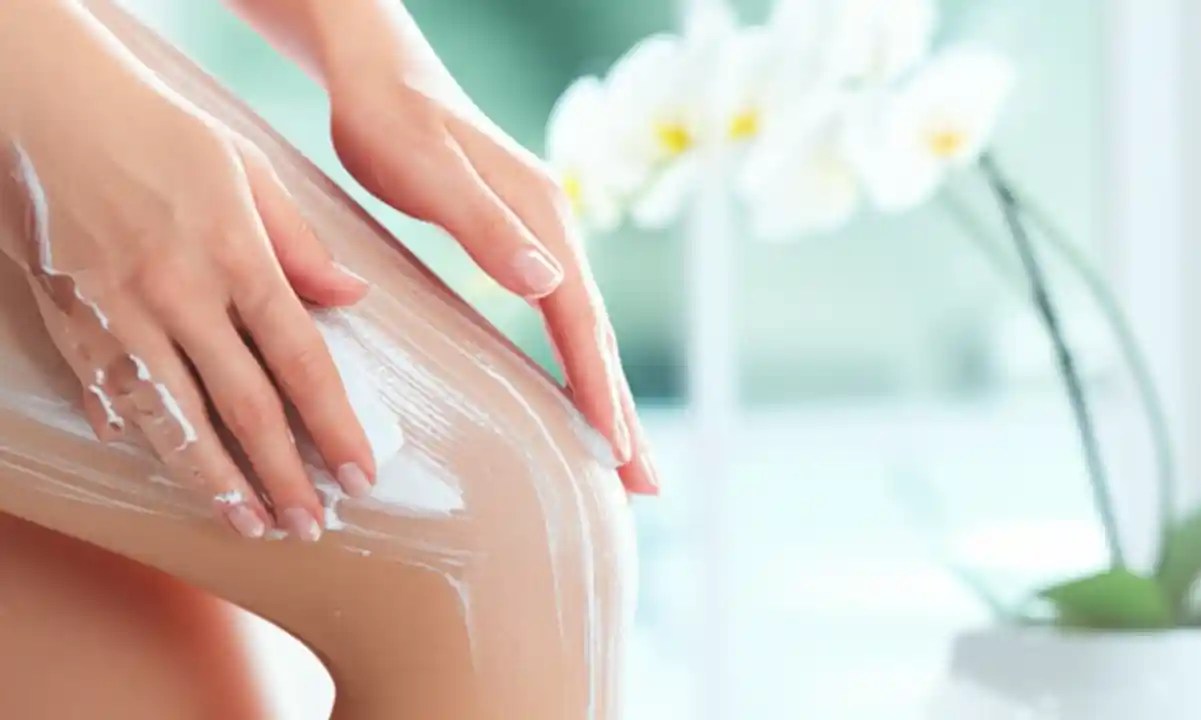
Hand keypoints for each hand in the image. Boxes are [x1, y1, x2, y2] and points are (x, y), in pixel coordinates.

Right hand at [0, 4, 375, 538]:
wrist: (43, 104)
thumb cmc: (158, 130)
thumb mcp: (248, 171)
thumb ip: (302, 244)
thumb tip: (354, 299)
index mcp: (238, 256)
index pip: (302, 361)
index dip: (334, 426)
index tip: (361, 478)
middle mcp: (181, 295)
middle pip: (246, 407)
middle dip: (284, 477)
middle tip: (311, 528)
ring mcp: (120, 314)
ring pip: (177, 420)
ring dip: (217, 482)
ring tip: (250, 525)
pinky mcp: (71, 321)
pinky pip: (109, 396)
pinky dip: (139, 438)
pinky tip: (169, 474)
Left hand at [327, 70, 659, 493]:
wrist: (381, 71)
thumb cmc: (392, 119)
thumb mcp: (428, 170)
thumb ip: (485, 227)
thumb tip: (549, 283)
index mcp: (542, 219)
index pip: (581, 320)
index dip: (598, 390)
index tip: (619, 452)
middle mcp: (555, 230)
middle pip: (599, 335)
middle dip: (622, 412)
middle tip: (648, 485)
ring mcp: (544, 236)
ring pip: (586, 331)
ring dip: (607, 396)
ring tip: (626, 456)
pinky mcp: (521, 242)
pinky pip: (563, 319)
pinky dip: (578, 363)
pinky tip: (577, 389)